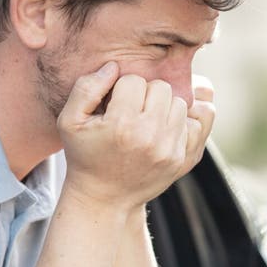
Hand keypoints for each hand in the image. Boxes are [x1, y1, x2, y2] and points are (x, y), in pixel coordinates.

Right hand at [57, 62, 213, 210]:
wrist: (105, 200)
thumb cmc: (85, 156)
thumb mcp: (69, 121)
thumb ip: (86, 87)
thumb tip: (114, 67)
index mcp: (121, 125)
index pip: (133, 81)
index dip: (120, 90)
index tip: (113, 107)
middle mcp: (150, 136)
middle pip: (161, 88)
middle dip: (145, 95)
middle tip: (131, 113)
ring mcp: (170, 149)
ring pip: (179, 102)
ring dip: (163, 108)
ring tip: (146, 122)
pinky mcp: (183, 158)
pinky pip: (196, 121)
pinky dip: (179, 123)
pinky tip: (161, 132)